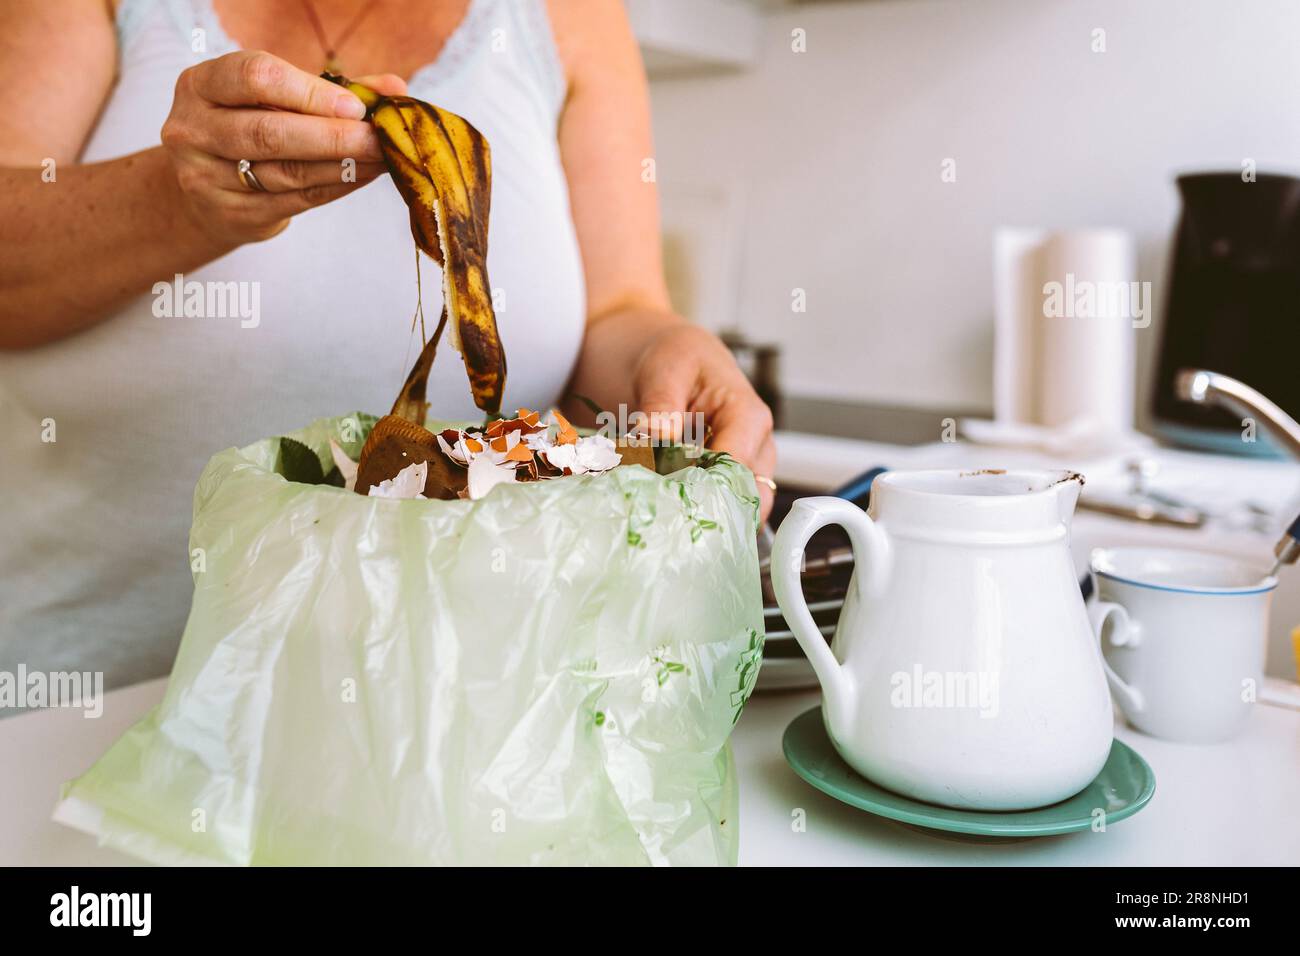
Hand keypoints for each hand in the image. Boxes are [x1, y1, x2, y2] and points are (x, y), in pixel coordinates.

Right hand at [160, 51, 404, 244]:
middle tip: (379, 138)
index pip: (254, 78)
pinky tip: (363, 176)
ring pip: (287, 172)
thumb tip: (394, 89)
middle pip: (270, 132)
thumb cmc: (247, 128)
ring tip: (383, 157)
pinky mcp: (231, 213)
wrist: (202, 190)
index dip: (309, 92)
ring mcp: (207, 176)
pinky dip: (336, 187)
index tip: (355, 105)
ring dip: (344, 165)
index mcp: (201, 85)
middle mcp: (194, 129)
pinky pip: (295, 200)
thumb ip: (330, 89)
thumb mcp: (271, 99)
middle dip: (334, 136)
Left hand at [633, 324, 776, 521]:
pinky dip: (694, 514)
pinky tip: (665, 513)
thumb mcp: (664, 371)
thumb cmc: (676, 355)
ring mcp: (744, 468)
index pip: (735, 468)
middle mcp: (756, 447)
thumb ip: (661, 409)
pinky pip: (719, 508)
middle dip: (707, 513)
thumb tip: (656, 441)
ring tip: (660, 516)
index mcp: (748, 417)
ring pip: (736, 510)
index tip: (664, 499)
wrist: (669, 354)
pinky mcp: (726, 480)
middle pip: (746, 499)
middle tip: (662, 517)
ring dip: (701, 517)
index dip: (702, 488)